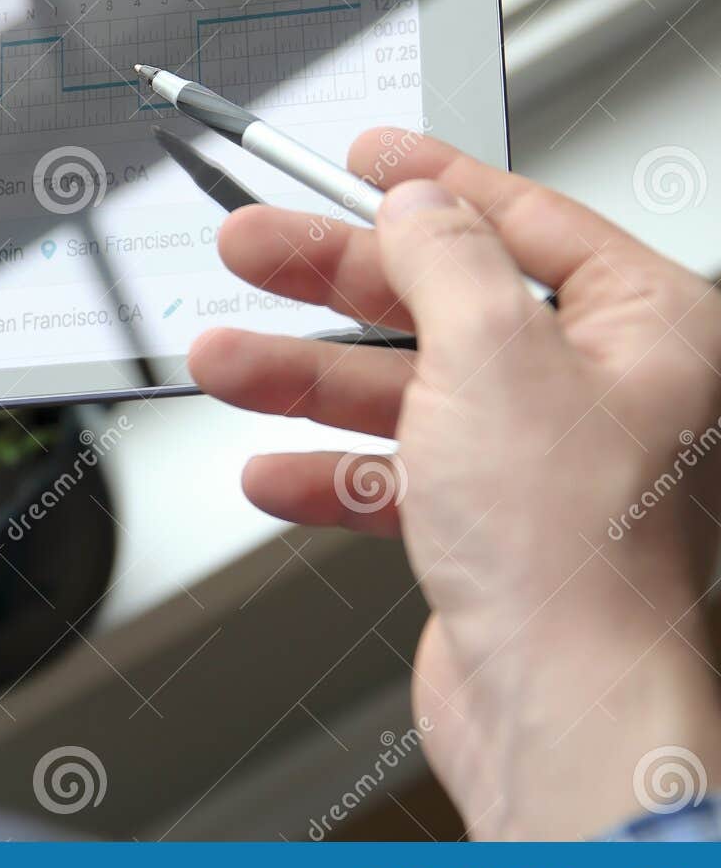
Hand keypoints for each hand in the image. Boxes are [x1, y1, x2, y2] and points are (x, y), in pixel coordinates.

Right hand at [187, 128, 720, 838]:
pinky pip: (393, 478)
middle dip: (331, 283)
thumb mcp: (495, 356)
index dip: (434, 180)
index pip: (528, 220)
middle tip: (250, 246)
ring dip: (304, 381)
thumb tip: (419, 204)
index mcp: (645, 329)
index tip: (365, 154)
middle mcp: (599, 392)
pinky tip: (272, 470)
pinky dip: (329, 473)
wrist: (562, 713)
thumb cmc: (577, 554)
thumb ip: (447, 260)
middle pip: (441, 304)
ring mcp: (540, 467)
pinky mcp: (489, 533)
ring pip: (405, 393)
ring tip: (223, 360)